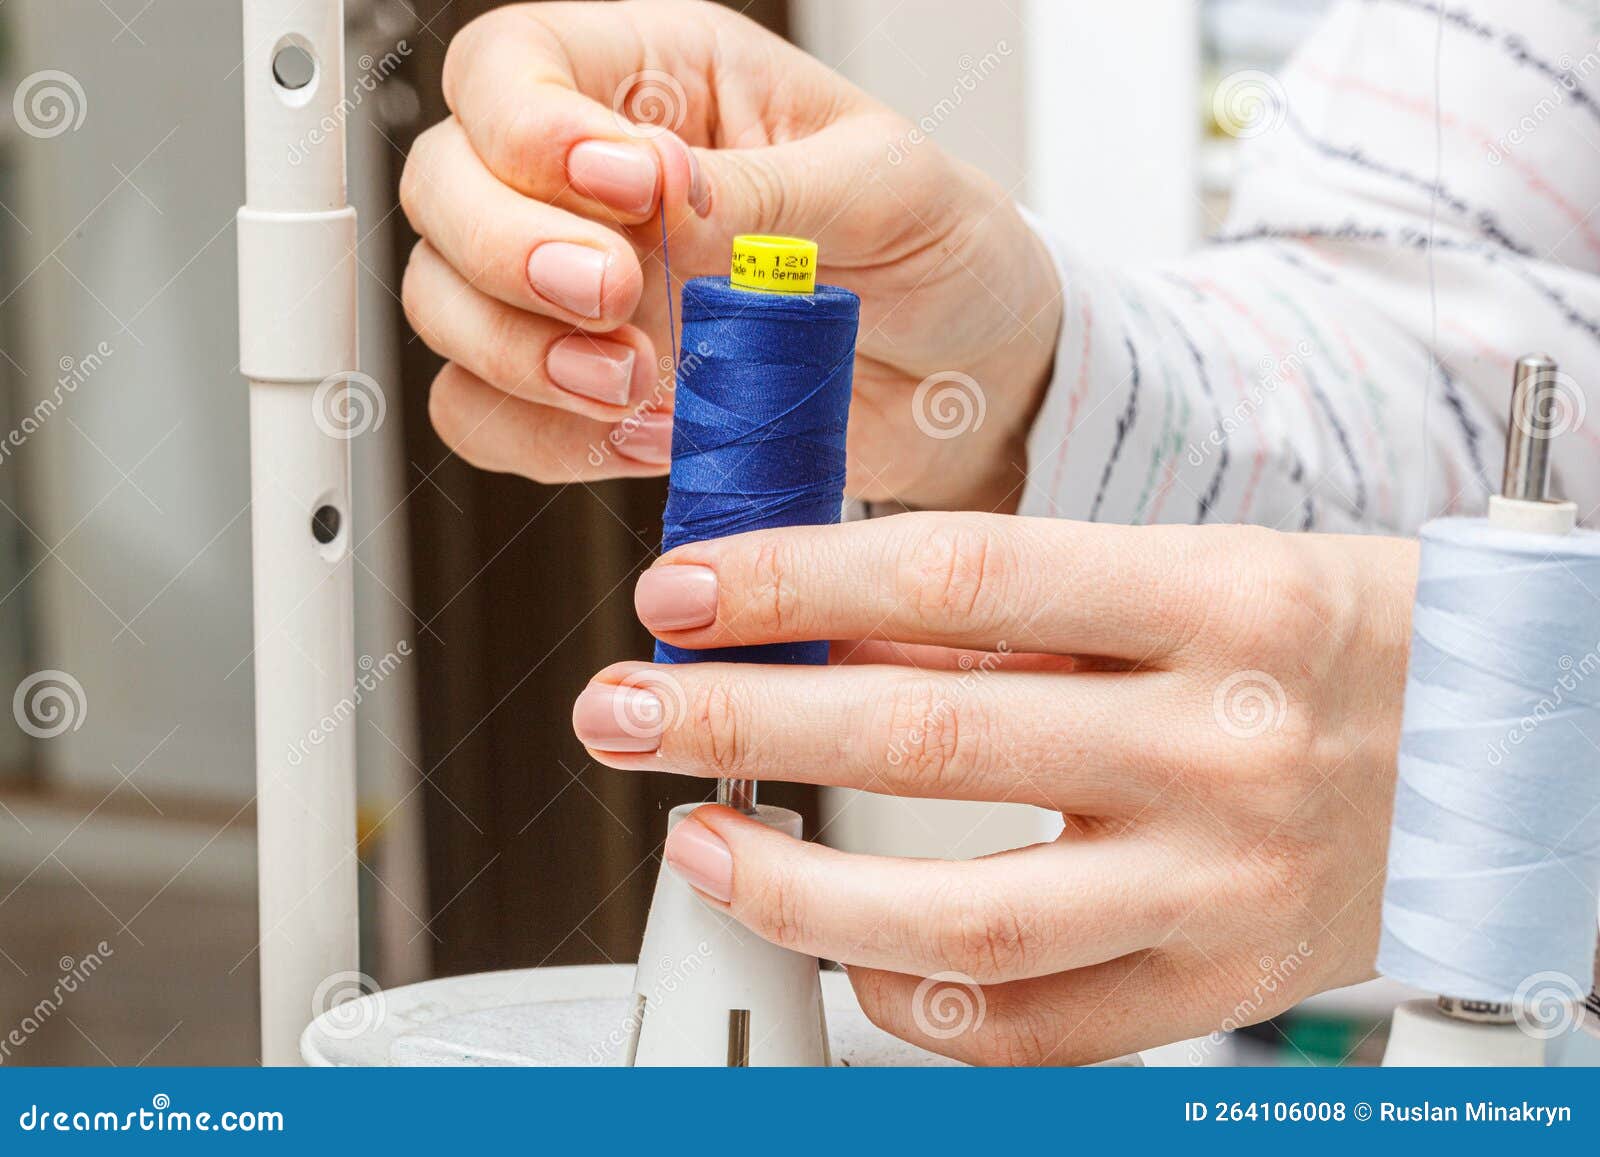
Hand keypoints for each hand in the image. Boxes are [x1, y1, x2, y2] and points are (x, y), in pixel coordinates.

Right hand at [400, 0, 1060, 511]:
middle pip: (445, 185)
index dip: (530, 126)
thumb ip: (767, 190)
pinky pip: (490, 414)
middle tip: (616, 298)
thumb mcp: (888, 189)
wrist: (971, 383)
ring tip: (635, 383)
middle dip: (510, 251)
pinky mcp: (586, 393)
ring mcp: (581, 294)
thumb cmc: (941, 251)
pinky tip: (639, 437)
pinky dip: (542, 437)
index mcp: (663, 84)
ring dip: (519, 354)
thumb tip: (660, 193)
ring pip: (446, 306)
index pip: (513, 64)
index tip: (625, 193)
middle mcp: (596, 188)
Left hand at [572, 512, 1416, 1063]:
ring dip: (792, 889)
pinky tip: (836, 955)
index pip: (954, 579)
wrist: (1494, 751)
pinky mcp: (1216, 989)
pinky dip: (906, 998)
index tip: (681, 594)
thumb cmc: (1319, 643)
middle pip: (927, 742)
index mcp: (1218, 598)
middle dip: (739, 725)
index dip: (791, 585)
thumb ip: (1009, 614)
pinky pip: (1029, 1028)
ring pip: (961, 919)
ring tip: (694, 843)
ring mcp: (1223, 887)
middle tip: (625, 709)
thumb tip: (821, 633)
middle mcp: (1221, 745)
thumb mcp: (1180, 578)